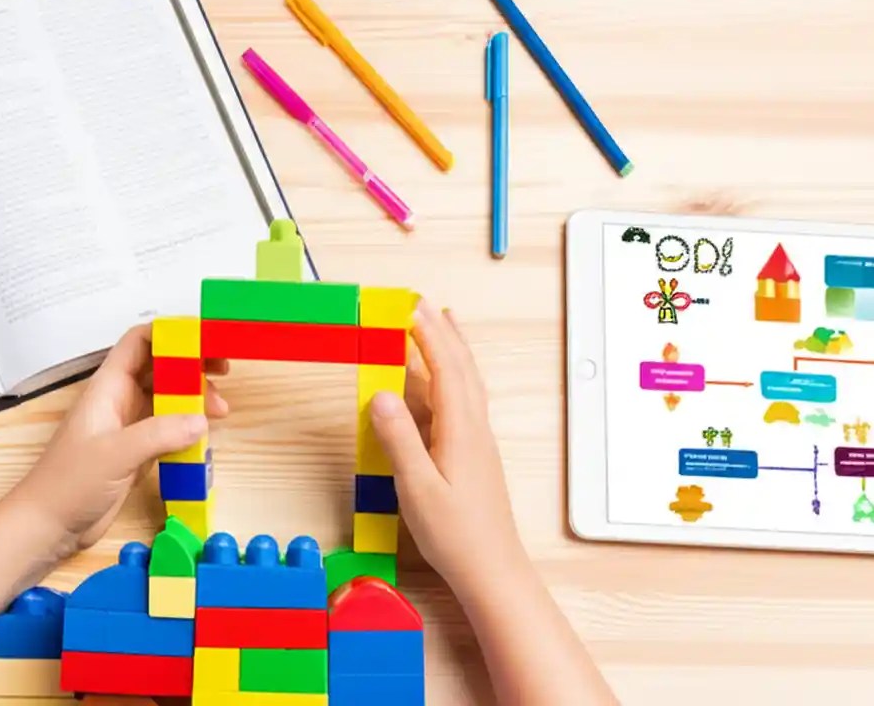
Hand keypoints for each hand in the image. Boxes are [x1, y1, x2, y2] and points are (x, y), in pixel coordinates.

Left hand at [8, 324, 229, 555]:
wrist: (48, 526)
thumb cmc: (68, 483)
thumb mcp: (115, 454)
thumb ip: (158, 434)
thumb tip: (201, 420)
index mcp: (108, 387)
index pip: (140, 342)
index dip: (171, 333)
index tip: (205, 340)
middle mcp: (120, 400)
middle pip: (161, 366)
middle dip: (193, 364)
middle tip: (223, 371)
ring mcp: (129, 426)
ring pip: (168, 397)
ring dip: (195, 397)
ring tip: (220, 410)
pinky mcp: (137, 451)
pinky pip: (169, 427)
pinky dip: (189, 425)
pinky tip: (204, 434)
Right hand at [369, 301, 524, 593]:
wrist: (492, 568)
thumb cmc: (455, 534)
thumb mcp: (417, 488)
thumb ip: (399, 440)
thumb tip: (381, 394)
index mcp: (461, 431)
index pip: (446, 370)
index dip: (429, 336)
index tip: (411, 308)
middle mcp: (474, 429)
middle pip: (462, 368)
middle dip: (442, 332)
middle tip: (422, 304)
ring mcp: (478, 441)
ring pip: (468, 383)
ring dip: (453, 350)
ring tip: (441, 324)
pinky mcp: (475, 454)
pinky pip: (466, 400)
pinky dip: (454, 376)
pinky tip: (443, 383)